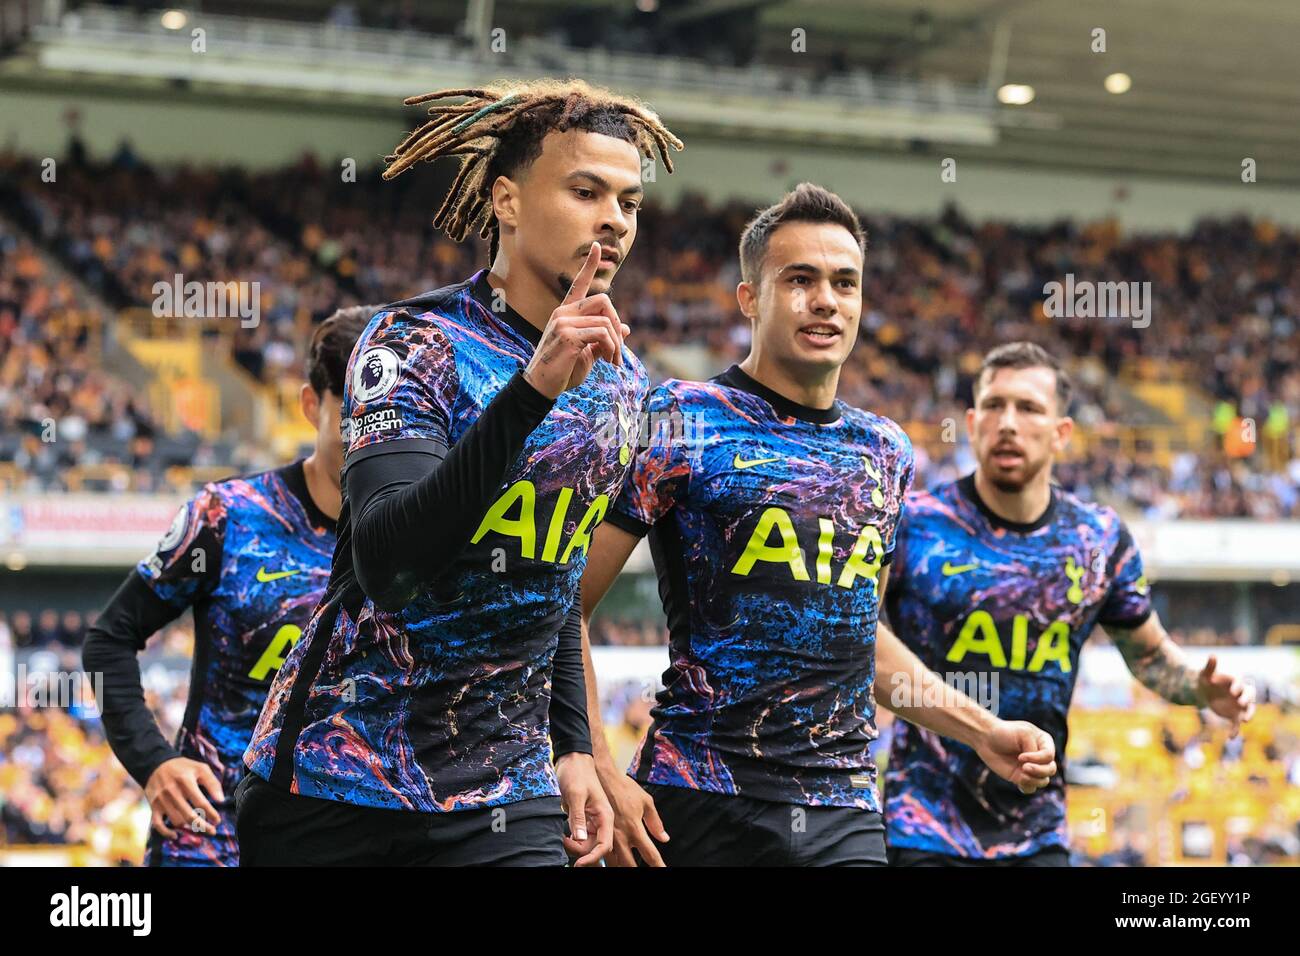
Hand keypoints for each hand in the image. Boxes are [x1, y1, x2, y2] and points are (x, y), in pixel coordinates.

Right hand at [144, 757, 223, 837]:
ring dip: (189, 827)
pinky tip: (175, 835)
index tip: (217, 820)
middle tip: (212, 831)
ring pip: (176, 821)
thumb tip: (221, 800)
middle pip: (189, 815)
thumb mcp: (200, 768)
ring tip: (198, 827)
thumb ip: (212, 783)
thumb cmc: (183, 768)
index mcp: (185, 780)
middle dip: (202, 826)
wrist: (156, 765)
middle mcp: (172, 791)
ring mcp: (161, 800)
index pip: (200, 802)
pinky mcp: (153, 806)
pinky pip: (157, 824)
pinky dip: (166, 833)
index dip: (211, 813)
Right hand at [523, 242, 630, 399]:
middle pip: (603, 301)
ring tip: (613, 362)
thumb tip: (625, 329)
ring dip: (617, 345)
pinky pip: (602, 334)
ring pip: (606, 322)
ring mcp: (563, 323)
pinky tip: (608, 361)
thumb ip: (604, 339)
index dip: (590, 265)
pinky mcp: (567, 336)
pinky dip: (612, 348)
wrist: (541, 387)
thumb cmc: (563, 371)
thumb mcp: (588, 353)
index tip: (598, 247)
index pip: (579, 284)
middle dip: (617, 324)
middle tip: (618, 350)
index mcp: (566, 313)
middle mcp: (563, 313)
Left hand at [556, 752, 613, 865]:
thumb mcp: (576, 794)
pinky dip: (572, 839)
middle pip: (594, 848)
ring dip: (574, 846)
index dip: (593, 857)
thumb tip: (579, 839)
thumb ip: (578, 817)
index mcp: (605, 816)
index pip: (604, 845)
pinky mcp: (583, 819)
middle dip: (580, 851)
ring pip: (586, 844)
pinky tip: (564, 834)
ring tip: (563, 836)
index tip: (579, 863)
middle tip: (564, 840)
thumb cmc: (577, 772)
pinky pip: (580, 836)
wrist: (571, 759)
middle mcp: (601, 821)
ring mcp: (592, 821)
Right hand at [599, 770, 669, 866]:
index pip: (650, 854)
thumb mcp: (646, 802)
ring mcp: (608, 836)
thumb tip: (663, 838)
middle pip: (629, 865)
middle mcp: (621, 836)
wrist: (603, 777)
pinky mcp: (597, 833)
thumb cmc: (624, 787)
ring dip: (622, 866)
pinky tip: (614, 860)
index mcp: (635, 828)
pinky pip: (603, 853)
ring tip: (629, 865)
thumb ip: (655, 822)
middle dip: (637, 870)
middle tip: (644, 871)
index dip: (658, 865)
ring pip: (614, 862)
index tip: (662, 869)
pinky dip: (610, 859)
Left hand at [974, 720, 1056, 794]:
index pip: (1049, 756)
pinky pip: (1031, 788)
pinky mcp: (1021, 777)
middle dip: (1039, 771)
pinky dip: (1027, 787)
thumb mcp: (1023, 734)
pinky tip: (1018, 781)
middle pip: (1051, 770)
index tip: (1020, 756)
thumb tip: (1033, 769)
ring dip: (1033, 780)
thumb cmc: (1004, 732)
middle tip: (1024, 767)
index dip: (1037, 759)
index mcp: (1044, 743)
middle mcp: (1040, 756)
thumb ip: (1033, 750)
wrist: (986, 738)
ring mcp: (1032, 768)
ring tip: (1021, 775)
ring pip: (1044, 781)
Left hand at [1197, 655, 1255, 735]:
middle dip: (1247, 700)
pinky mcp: (1235, 715)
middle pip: (1250, 697)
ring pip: (1248, 710)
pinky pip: (1237, 724)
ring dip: (1248, 715)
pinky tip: (1231, 737)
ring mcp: (1239, 706)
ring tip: (1245, 720)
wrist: (1203, 693)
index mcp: (1236, 683)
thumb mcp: (1205, 674)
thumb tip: (1212, 655)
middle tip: (1242, 704)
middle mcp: (1241, 694)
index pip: (1242, 685)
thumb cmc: (1206, 681)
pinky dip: (1235, 730)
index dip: (1238, 688)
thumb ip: (1210, 666)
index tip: (1233, 692)